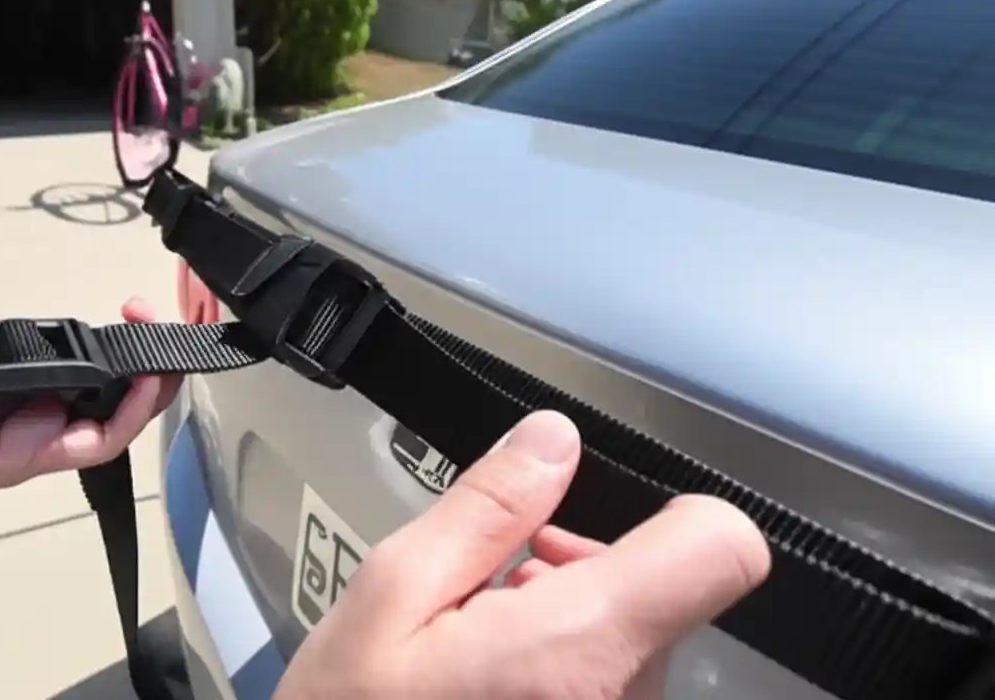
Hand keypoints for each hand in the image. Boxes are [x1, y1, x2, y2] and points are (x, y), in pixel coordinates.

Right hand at [274, 411, 769, 699]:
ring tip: (480, 649)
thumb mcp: (391, 593)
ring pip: (638, 642)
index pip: (723, 550)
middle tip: (491, 594)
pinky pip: (617, 687)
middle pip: (665, 594)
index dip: (676, 515)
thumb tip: (553, 441)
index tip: (592, 527)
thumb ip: (485, 510)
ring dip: (568, 626)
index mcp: (578, 650)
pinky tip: (495, 686)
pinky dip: (566, 671)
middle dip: (582, 574)